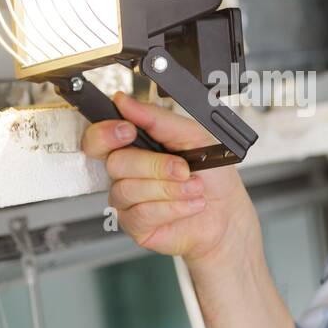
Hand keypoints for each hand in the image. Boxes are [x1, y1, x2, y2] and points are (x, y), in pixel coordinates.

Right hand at [80, 91, 258, 263]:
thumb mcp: (193, 136)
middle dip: (154, 165)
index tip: (128, 131)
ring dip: (169, 189)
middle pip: (115, 163)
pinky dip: (171, 208)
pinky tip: (188, 205)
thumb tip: (127, 103)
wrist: (228, 213)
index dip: (106, 133)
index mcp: (135, 146)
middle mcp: (127, 172)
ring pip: (128, 190)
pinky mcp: (135, 225)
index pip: (99, 137)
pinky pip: (140, 214)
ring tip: (193, 188)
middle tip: (182, 168)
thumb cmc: (212, 175)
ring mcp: (128, 200)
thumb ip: (158, 118)